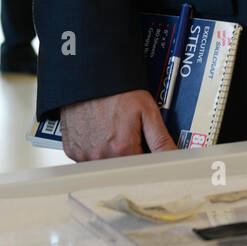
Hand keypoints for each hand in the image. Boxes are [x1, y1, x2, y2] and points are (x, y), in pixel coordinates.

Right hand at [60, 90, 176, 161]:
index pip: (141, 168)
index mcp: (123, 150)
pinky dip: (93, 148)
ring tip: (112, 130)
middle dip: (128, 155)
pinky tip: (98, 132)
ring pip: (103, 165)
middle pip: (122, 167)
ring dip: (110, 154)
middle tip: (127, 133)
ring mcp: (83, 155)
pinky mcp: (72, 150)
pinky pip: (86, 158)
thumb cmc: (117, 91)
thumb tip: (174, 159)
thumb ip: (161, 140)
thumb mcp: (147, 112)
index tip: (146, 147)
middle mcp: (101, 157)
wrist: (88, 77)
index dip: (146, 156)